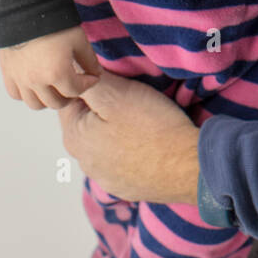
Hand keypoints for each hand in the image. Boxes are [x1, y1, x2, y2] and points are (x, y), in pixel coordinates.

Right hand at [0, 25, 100, 109]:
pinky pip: (16, 94)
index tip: (92, 77)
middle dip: (70, 95)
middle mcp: (37, 81)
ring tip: (55, 88)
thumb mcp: (79, 40)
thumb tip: (96, 74)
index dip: (88, 84)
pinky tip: (35, 84)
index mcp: (57, 73)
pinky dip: (26, 94)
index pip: (76, 90)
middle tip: (74, 85)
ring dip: (48, 99)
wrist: (26, 9)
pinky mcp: (8, 73)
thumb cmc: (55, 23)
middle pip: (57, 103)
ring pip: (36, 104)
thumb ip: (89, 60)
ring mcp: (20, 79)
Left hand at [59, 73, 201, 205]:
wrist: (186, 166)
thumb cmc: (151, 126)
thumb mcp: (117, 93)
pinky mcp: (124, 187)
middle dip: (102, 108)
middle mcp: (83, 162)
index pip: (70, 99)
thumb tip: (73, 70)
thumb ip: (88, 82)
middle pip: (86, 122)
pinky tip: (146, 142)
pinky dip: (128, 149)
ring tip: (141, 120)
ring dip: (114, 130)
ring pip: (102, 142)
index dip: (92, 85)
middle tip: (130, 99)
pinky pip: (120, 160)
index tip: (115, 82)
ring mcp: (104, 178)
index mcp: (74, 136)